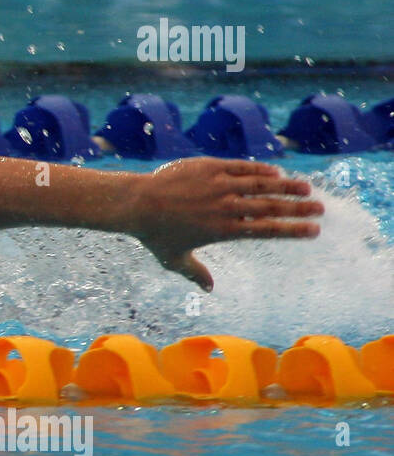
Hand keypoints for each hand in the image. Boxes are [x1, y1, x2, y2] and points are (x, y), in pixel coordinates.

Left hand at [125, 158, 322, 291]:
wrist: (136, 203)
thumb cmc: (154, 235)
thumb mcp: (174, 260)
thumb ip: (195, 273)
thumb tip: (209, 289)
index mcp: (224, 230)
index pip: (267, 230)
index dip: (292, 230)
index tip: (313, 231)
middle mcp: (226, 206)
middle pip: (271, 206)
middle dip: (299, 208)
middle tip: (320, 209)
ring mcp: (218, 184)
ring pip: (260, 183)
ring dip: (286, 185)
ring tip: (306, 187)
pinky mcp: (209, 166)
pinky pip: (240, 166)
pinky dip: (260, 169)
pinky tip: (275, 172)